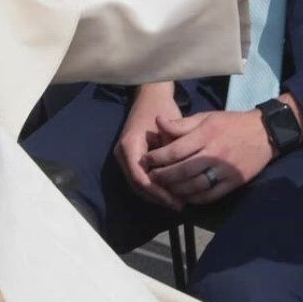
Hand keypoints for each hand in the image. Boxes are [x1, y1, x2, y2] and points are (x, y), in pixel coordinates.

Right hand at [114, 84, 183, 209]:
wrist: (150, 95)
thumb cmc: (162, 109)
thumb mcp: (170, 131)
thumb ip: (171, 155)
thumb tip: (180, 180)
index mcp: (130, 146)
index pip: (141, 178)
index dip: (159, 192)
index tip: (177, 201)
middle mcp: (122, 153)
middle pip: (138, 185)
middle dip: (158, 197)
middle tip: (179, 205)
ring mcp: (124, 156)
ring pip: (138, 184)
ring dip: (156, 195)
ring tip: (176, 202)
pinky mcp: (130, 157)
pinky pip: (140, 177)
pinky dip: (153, 187)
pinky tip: (170, 192)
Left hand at [143, 109, 273, 203]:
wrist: (265, 132)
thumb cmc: (231, 123)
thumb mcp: (206, 117)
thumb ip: (181, 124)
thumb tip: (158, 122)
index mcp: (206, 134)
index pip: (175, 150)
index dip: (157, 157)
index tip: (146, 160)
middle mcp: (215, 153)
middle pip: (182, 171)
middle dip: (162, 176)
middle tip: (151, 177)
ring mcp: (225, 170)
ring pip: (195, 186)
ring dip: (176, 190)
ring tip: (165, 188)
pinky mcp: (234, 182)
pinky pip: (211, 195)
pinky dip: (195, 199)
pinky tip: (185, 196)